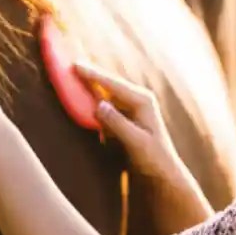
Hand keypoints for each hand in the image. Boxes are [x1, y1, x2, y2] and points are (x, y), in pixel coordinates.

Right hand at [74, 64, 184, 183]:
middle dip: (91, 74)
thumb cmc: (153, 157)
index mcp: (143, 100)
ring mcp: (133, 104)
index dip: (93, 74)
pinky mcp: (127, 113)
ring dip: (92, 84)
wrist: (163, 170)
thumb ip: (117, 123)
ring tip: (75, 74)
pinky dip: (96, 97)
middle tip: (72, 64)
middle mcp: (139, 97)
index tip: (76, 65)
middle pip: (110, 83)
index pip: (113, 84)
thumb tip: (99, 105)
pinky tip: (85, 92)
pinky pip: (108, 101)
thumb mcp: (136, 142)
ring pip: (108, 91)